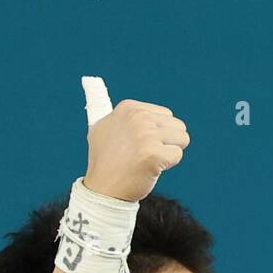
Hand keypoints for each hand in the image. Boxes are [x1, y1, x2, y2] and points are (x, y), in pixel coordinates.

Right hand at [80, 76, 189, 202]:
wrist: (102, 190)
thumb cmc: (104, 162)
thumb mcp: (100, 128)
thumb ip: (108, 110)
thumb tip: (91, 82)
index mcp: (129, 108)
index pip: (164, 115)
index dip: (157, 133)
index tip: (138, 145)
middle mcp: (138, 118)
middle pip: (177, 125)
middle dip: (168, 142)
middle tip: (147, 155)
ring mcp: (146, 135)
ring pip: (182, 138)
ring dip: (170, 153)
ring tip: (150, 161)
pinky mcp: (154, 154)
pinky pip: (178, 155)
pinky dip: (168, 165)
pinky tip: (151, 169)